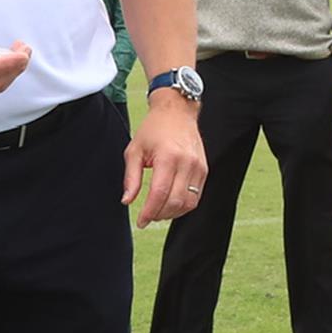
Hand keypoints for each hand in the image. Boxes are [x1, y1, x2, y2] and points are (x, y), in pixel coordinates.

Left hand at [123, 97, 206, 228]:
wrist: (177, 111)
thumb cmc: (154, 129)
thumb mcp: (134, 150)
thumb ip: (131, 178)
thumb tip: (127, 201)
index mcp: (168, 157)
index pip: (159, 194)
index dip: (149, 212)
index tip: (141, 221)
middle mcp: (187, 163)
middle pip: (175, 202)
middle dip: (159, 215)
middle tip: (148, 217)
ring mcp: (198, 167)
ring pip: (188, 203)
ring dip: (173, 213)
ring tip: (159, 212)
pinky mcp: (204, 169)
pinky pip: (196, 196)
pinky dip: (184, 205)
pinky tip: (171, 204)